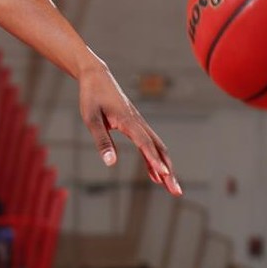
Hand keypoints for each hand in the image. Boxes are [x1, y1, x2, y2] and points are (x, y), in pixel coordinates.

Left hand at [77, 66, 181, 195]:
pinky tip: (155, 175)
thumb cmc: (91, 97)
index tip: (164, 174)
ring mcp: (139, 124)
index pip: (144, 143)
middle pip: (158, 149)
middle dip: (168, 171)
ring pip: (157, 147)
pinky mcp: (135, 125)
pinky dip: (154, 160)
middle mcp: (138, 123)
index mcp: (128, 121)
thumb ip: (101, 141)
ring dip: (165, 167)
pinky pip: (149, 145)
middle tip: (176, 191)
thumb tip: (110, 163)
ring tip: (170, 188)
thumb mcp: (90, 119)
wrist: (97, 76)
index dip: (154, 159)